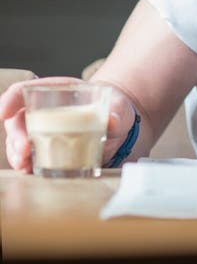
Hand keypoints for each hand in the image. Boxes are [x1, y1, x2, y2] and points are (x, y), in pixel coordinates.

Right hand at [0, 76, 136, 171]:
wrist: (118, 125)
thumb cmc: (114, 108)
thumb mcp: (118, 108)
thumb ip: (115, 114)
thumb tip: (112, 122)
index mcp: (56, 91)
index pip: (24, 90)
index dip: (10, 99)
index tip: (3, 112)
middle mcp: (43, 111)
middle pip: (17, 120)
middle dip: (16, 137)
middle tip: (25, 151)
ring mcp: (43, 132)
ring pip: (18, 142)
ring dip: (17, 155)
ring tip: (25, 166)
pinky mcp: (48, 151)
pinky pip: (31, 159)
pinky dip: (28, 166)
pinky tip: (32, 173)